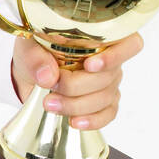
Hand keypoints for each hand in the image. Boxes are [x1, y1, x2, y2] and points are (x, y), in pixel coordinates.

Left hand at [12, 33, 144, 129]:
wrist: (30, 76)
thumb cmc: (37, 53)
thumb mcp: (29, 47)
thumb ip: (36, 58)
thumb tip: (48, 77)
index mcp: (101, 37)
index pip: (130, 43)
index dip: (116, 56)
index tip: (89, 65)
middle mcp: (110, 59)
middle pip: (110, 77)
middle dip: (77, 87)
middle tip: (52, 87)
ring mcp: (109, 83)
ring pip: (105, 98)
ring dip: (76, 105)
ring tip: (50, 104)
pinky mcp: (103, 103)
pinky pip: (107, 114)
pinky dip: (92, 120)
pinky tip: (74, 121)